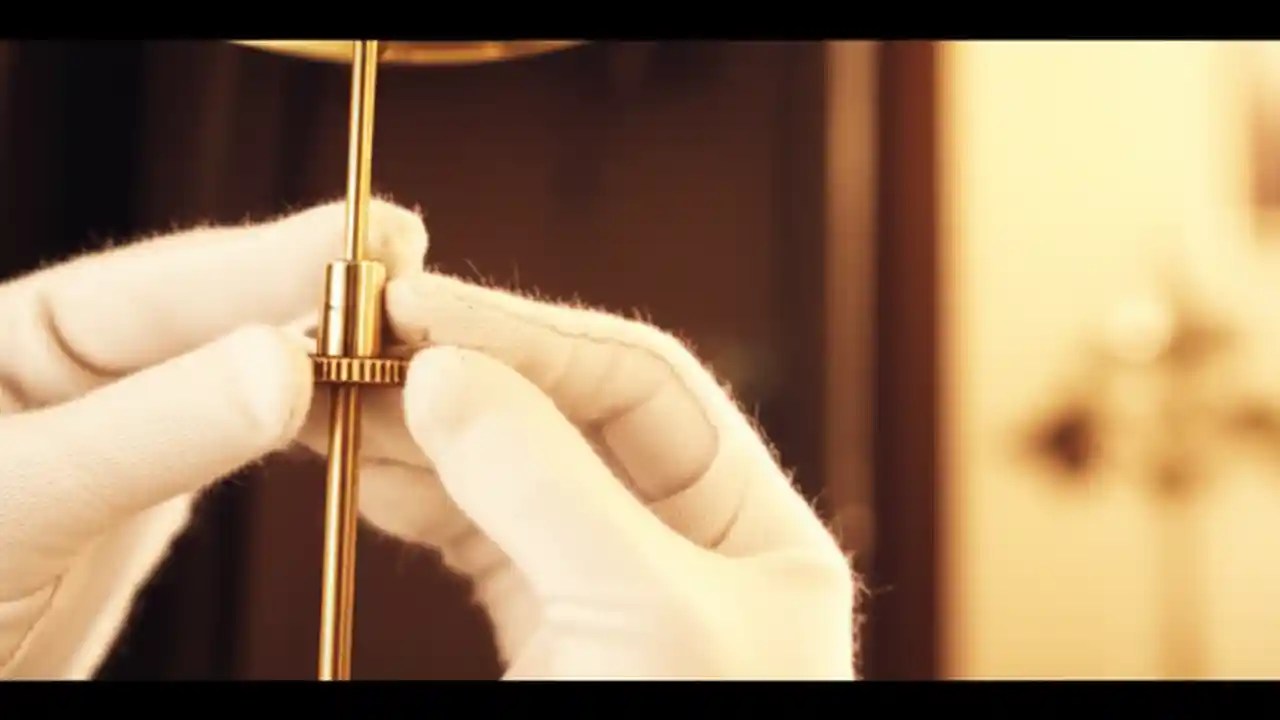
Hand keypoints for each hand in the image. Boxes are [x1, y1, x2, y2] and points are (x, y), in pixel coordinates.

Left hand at [0, 199, 427, 677]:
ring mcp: (114, 437)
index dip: (279, 255)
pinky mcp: (142, 501)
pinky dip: (304, 432)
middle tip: (420, 283)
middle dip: (318, 302)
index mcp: (11, 339)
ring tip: (408, 344)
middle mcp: (69, 376)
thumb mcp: (9, 504)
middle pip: (216, 320)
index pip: (165, 283)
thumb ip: (141, 434)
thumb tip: (283, 365)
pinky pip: (239, 446)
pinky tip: (351, 412)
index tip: (376, 233)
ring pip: (239, 382)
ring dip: (324, 367)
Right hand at [298, 271, 858, 678]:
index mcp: (752, 529)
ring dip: (419, 427)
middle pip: (565, 417)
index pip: (642, 385)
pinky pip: (471, 537)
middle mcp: (684, 545)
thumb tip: (447, 370)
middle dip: (462, 373)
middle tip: (355, 338)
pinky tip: (356, 463)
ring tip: (330, 392)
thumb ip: (546, 489)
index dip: (531, 334)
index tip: (423, 311)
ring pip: (505, 472)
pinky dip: (411, 495)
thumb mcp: (641, 619)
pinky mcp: (543, 629)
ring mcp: (607, 585)